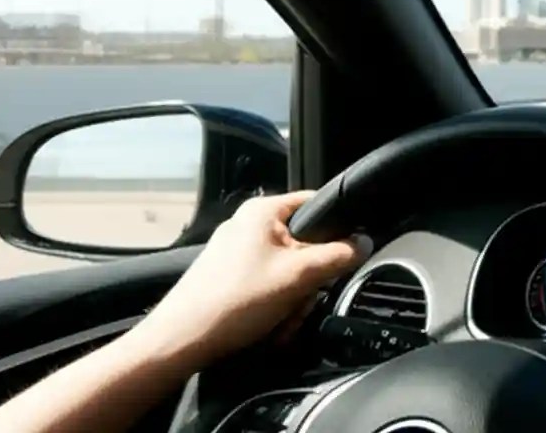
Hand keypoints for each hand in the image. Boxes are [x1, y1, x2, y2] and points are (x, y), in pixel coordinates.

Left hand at [131, 190, 371, 367]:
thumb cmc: (233, 302)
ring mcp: (236, 253)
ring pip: (289, 270)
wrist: (180, 341)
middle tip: (302, 302)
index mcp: (262, 211)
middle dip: (310, 281)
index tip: (346, 255)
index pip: (317, 204)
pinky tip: (270, 326)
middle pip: (305, 245)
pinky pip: (269, 285)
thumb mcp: (299, 277)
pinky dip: (276, 307)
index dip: (338, 229)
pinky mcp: (229, 277)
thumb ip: (338, 256)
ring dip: (294, 300)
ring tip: (282, 321)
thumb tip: (364, 243)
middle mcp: (248, 225)